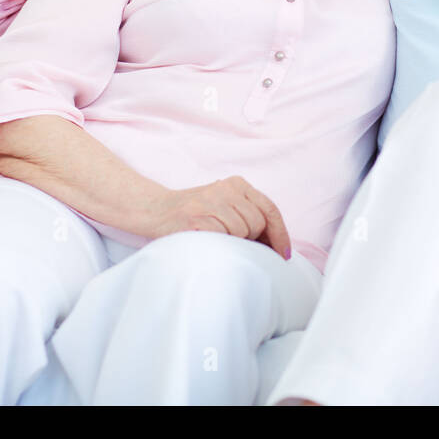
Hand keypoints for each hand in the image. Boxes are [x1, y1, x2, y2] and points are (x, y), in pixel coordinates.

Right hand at [145, 176, 291, 257]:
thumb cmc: (195, 215)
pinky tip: (205, 239)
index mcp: (237, 184)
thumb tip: (276, 244)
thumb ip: (248, 216)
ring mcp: (210, 201)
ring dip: (232, 242)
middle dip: (251, 240)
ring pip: (242, 231)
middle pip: (257, 223)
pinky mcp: (195, 216)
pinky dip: (218, 244)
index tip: (283, 254)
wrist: (155, 210)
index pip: (269, 209)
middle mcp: (225, 188)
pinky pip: (222, 236)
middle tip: (232, 242)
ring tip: (215, 238)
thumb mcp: (225, 206)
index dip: (280, 234)